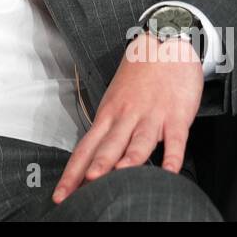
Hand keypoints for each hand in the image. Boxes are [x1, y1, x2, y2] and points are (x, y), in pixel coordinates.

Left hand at [52, 31, 202, 202]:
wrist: (164, 41)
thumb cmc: (140, 74)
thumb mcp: (116, 98)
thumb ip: (109, 129)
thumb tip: (96, 158)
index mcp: (108, 114)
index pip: (85, 147)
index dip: (72, 172)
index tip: (61, 194)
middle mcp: (126, 116)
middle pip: (107, 147)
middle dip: (95, 169)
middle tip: (84, 189)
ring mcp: (151, 115)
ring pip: (137, 142)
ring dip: (128, 160)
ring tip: (119, 176)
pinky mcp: (176, 115)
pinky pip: (175, 139)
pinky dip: (172, 156)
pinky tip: (169, 170)